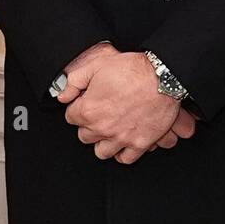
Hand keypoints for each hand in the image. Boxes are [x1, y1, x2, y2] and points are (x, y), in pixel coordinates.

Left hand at [59, 50, 193, 162]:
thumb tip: (62, 95)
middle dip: (88, 125)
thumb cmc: (132, 70)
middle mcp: (103, 128)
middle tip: (98, 114)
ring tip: (108, 129)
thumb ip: (74, 81)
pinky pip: (125, 158)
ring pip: (101, 151)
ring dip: (102, 141)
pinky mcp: (139, 143)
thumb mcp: (96, 65)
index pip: (71, 117)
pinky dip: (122, 152)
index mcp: (89, 110)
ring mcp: (121, 138)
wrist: (162, 77)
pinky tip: (122, 141)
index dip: (78, 108)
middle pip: (84, 136)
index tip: (86, 103)